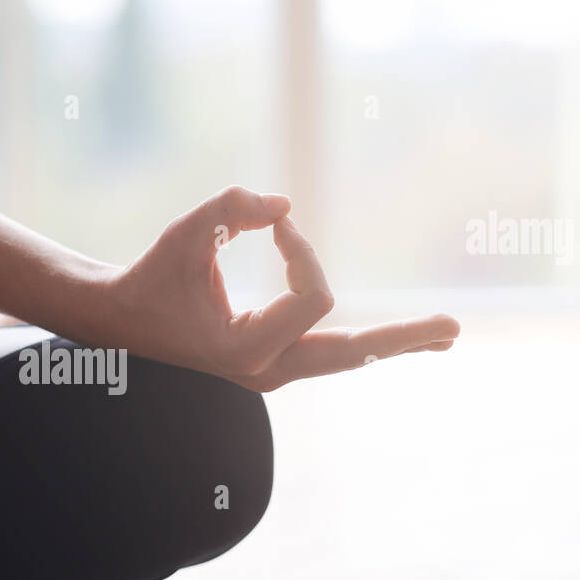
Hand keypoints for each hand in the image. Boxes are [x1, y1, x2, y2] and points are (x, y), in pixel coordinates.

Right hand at [106, 186, 459, 391]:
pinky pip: (330, 352)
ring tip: (445, 335)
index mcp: (245, 350)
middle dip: (401, 338)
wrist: (123, 321)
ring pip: (346, 358)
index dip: (304, 251)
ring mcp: (271, 373)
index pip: (312, 297)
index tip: (274, 226)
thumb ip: (231, 209)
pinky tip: (405, 341)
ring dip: (395, 342)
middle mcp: (264, 372)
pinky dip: (367, 342)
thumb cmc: (152, 278)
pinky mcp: (273, 363)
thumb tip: (286, 206)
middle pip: (351, 353)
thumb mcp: (185, 235)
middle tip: (455, 328)